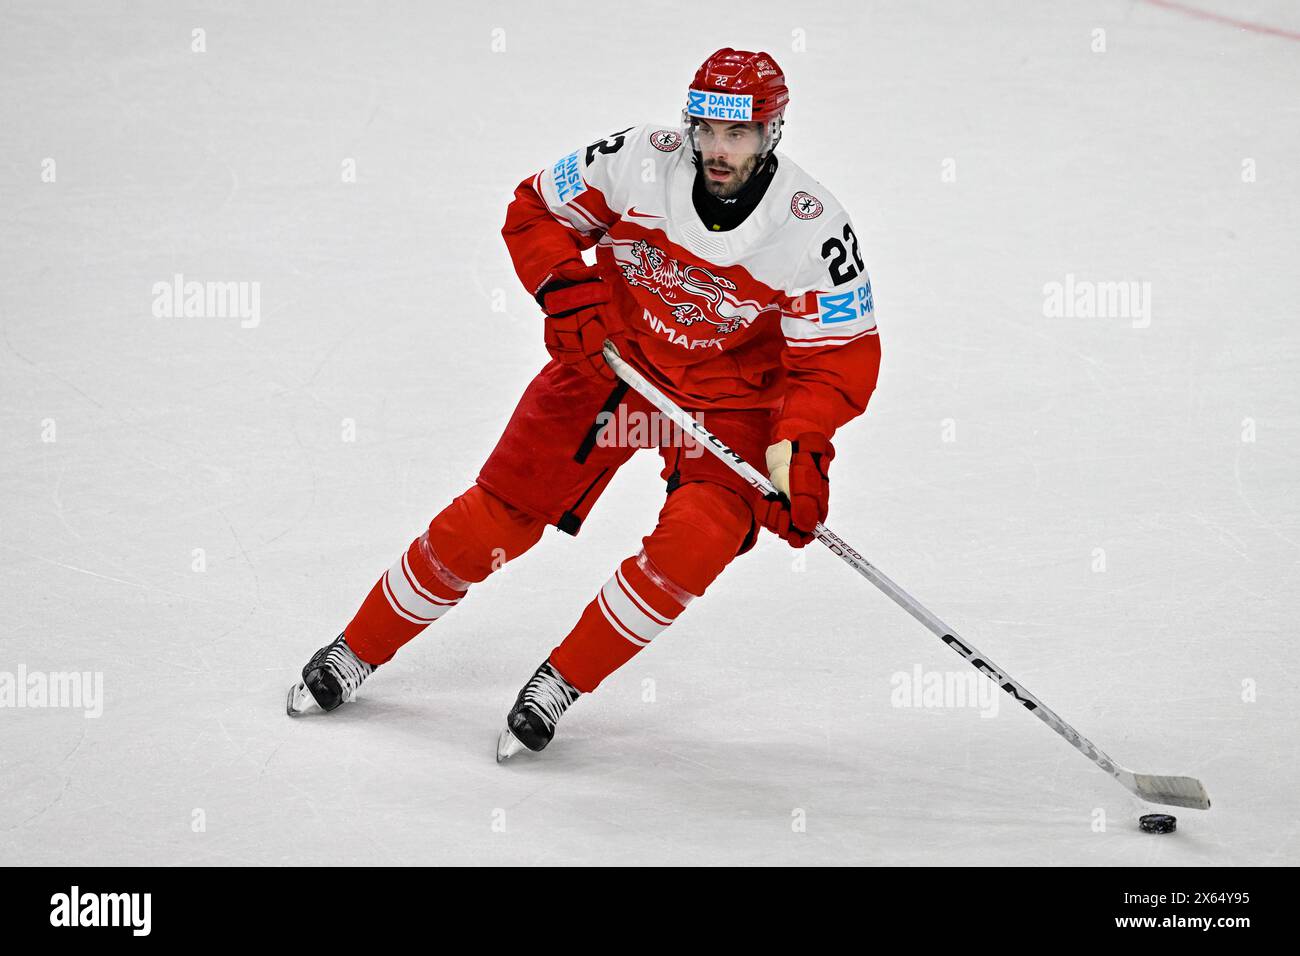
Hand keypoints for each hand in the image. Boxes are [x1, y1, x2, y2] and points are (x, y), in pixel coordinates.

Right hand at [537, 260, 620, 380]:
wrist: (568, 285)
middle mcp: (569, 336)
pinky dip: (571, 360)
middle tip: (606, 379)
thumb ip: (617, 342)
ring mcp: (556, 337)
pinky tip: (580, 362)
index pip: (596, 360)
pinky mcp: (549, 337)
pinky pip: (560, 355)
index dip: (605, 372)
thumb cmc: (594, 298)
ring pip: (570, 361)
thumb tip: (622, 360)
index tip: (613, 378)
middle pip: (582, 364)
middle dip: (595, 373)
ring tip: (595, 372)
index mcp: (586, 328)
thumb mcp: (611, 318)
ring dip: (583, 368)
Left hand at [758, 432, 833, 546]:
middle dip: (782, 525)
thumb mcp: (806, 478)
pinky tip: (766, 498)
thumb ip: (807, 503)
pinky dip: (763, 510)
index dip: (799, 538)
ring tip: (774, 499)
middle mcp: (803, 510)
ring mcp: (788, 506)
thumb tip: (805, 528)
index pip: (809, 535)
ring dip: (771, 516)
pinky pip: (765, 517)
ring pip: (777, 527)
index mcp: (817, 508)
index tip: (791, 531)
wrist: (791, 441)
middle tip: (780, 507)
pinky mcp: (775, 501)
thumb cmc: (805, 456)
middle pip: (791, 535)